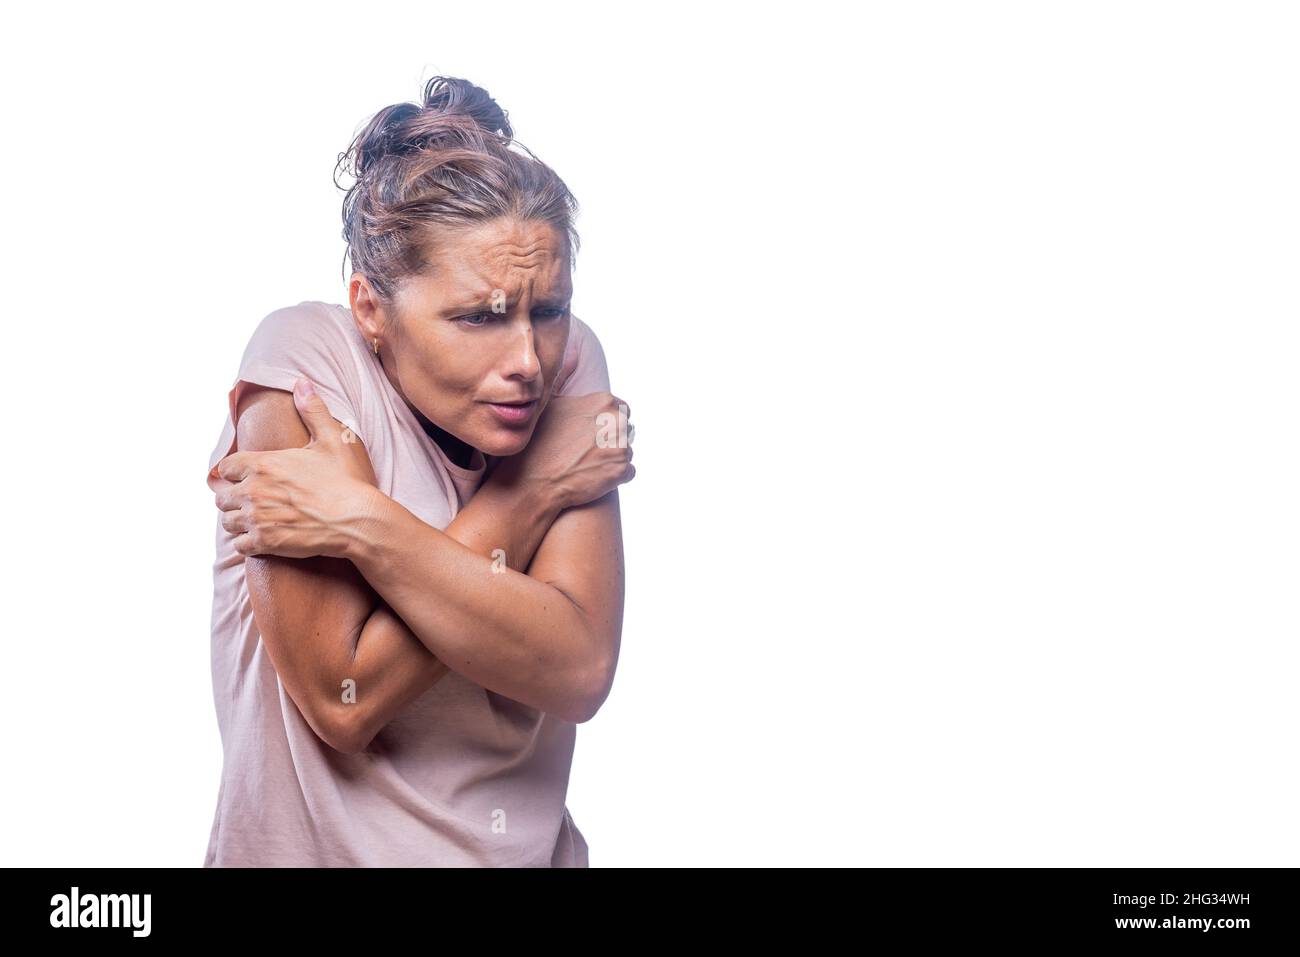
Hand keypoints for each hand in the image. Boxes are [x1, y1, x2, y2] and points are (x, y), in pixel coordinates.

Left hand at [207, 377, 379, 558]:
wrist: (358, 520)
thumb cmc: (346, 480)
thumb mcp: (333, 439)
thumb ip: (313, 410)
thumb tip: (302, 383)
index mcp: (264, 464)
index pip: (228, 467)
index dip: (236, 472)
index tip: (246, 477)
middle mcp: (253, 491)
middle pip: (223, 497)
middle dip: (235, 498)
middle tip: (251, 502)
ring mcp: (257, 518)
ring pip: (228, 522)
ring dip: (239, 521)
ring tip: (255, 521)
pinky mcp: (265, 542)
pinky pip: (240, 546)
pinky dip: (247, 544)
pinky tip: (262, 540)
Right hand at [488, 391, 635, 510]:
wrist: (533, 480)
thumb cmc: (539, 442)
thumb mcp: (551, 403)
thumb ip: (568, 381)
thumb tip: (571, 356)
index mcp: (604, 401)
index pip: (619, 409)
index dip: (604, 422)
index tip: (589, 433)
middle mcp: (617, 420)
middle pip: (624, 429)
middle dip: (610, 438)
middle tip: (586, 450)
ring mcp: (621, 446)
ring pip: (625, 451)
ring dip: (611, 458)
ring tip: (587, 463)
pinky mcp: (621, 471)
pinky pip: (628, 472)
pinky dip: (614, 477)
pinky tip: (593, 477)